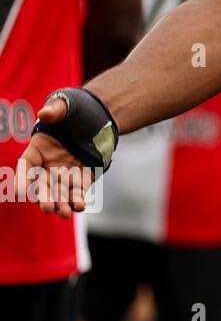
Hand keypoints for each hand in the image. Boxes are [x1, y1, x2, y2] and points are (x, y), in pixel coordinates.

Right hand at [19, 96, 92, 217]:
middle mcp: (48, 165)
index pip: (26, 165)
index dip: (22, 178)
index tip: (20, 192)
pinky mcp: (81, 178)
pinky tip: (80, 206)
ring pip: (59, 193)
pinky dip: (78, 200)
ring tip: (64, 214)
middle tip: (47, 207)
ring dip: (61, 204)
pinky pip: (77, 192)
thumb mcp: (66, 106)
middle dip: (44, 197)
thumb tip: (45, 113)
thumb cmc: (78, 110)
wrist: (99, 117)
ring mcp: (64, 173)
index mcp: (38, 149)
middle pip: (42, 184)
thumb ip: (56, 110)